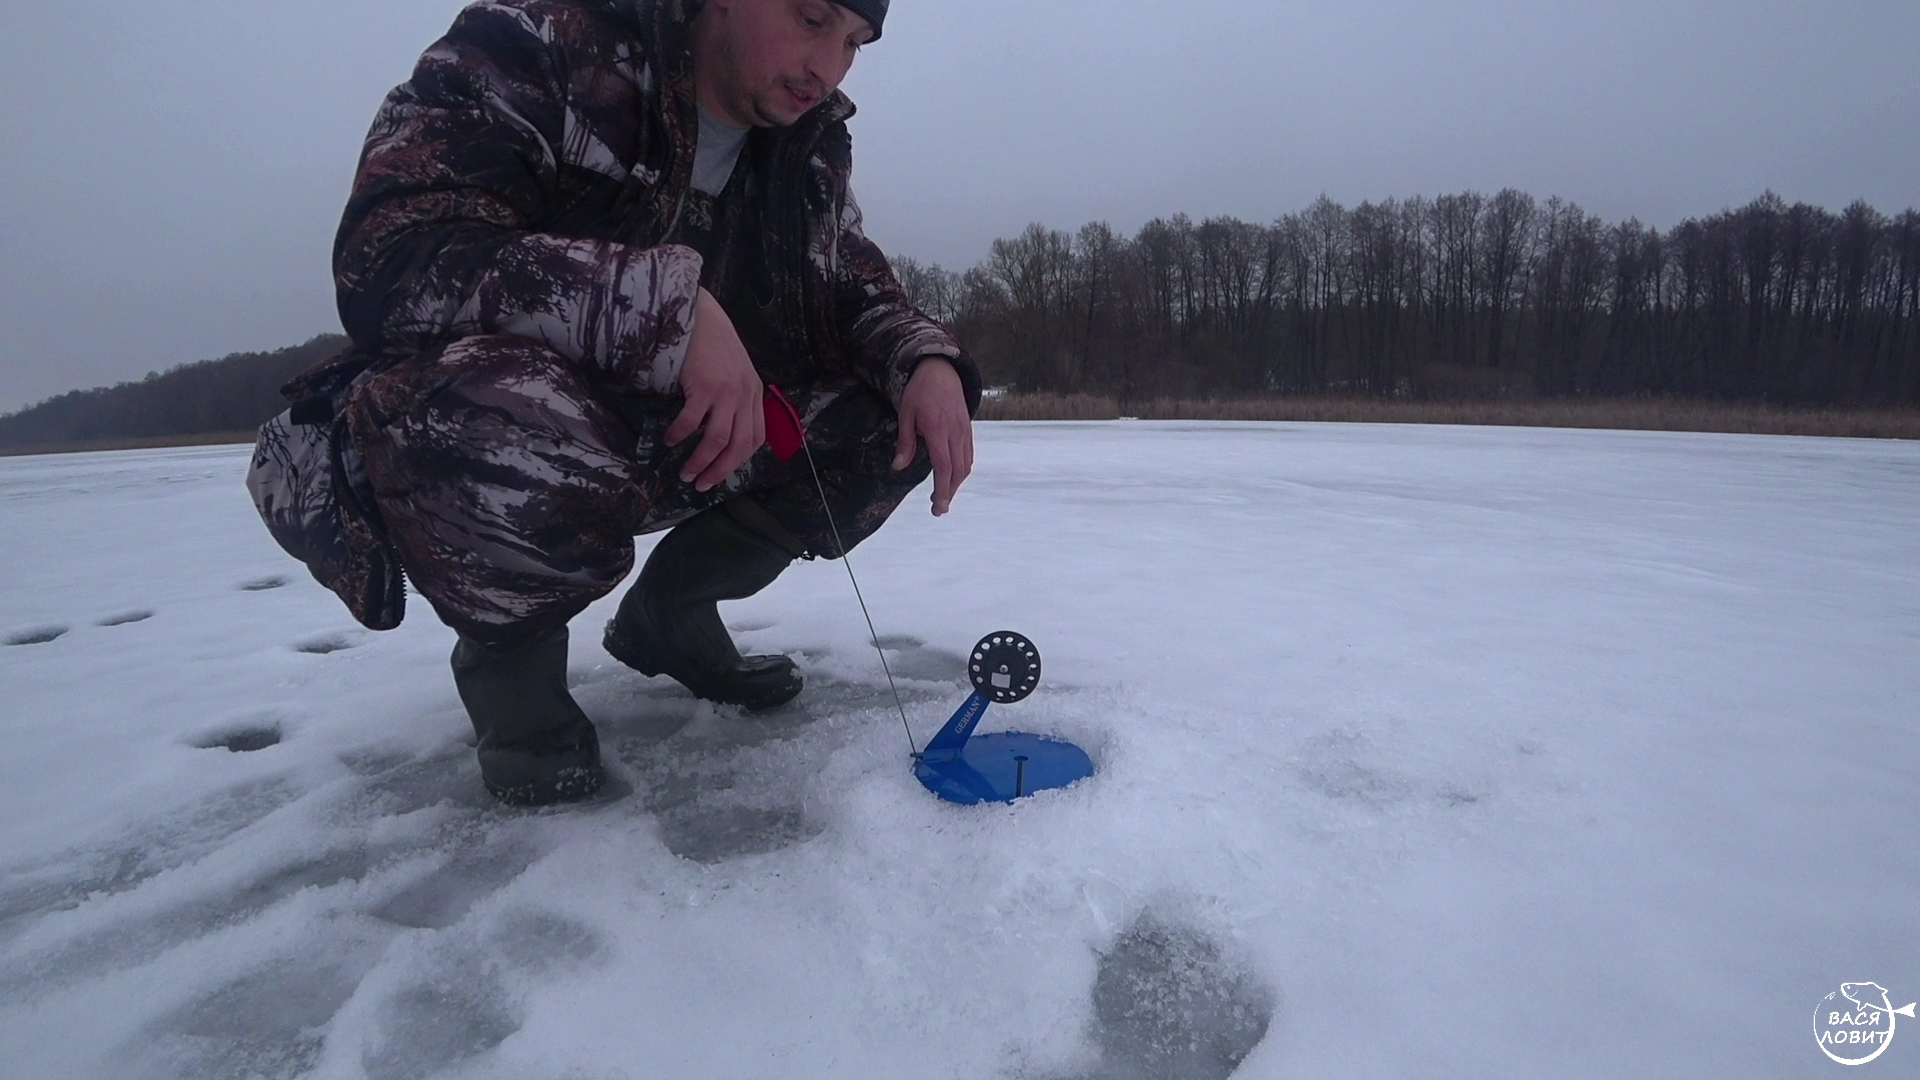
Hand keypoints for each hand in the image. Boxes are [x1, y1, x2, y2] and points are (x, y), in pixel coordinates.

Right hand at [667, 288, 764, 490]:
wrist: (699, 314)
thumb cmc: (713, 344)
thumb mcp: (736, 372)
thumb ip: (737, 398)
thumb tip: (725, 431)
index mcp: (754, 394)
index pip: (754, 438)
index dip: (738, 461)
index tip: (721, 474)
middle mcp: (745, 395)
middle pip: (738, 446)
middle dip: (720, 471)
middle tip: (701, 484)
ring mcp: (726, 391)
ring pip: (717, 440)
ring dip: (700, 461)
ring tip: (686, 473)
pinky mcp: (705, 385)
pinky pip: (692, 421)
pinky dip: (680, 435)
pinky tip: (670, 440)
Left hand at [893, 357, 972, 515]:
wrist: (941, 370)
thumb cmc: (921, 391)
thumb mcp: (906, 414)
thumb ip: (905, 442)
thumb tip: (898, 466)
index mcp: (939, 430)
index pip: (944, 467)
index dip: (942, 489)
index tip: (939, 506)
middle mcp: (956, 433)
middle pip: (958, 471)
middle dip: (949, 492)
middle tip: (939, 509)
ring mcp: (964, 432)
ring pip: (966, 465)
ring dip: (956, 483)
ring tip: (943, 495)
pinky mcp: (968, 430)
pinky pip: (968, 455)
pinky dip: (962, 470)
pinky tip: (952, 476)